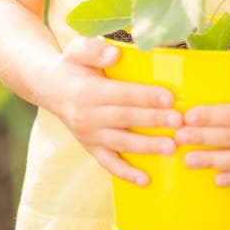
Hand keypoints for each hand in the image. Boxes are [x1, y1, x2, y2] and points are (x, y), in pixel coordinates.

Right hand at [47, 37, 181, 184]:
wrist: (50, 89)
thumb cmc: (71, 66)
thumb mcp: (77, 50)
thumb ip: (94, 50)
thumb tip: (114, 54)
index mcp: (88, 91)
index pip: (122, 94)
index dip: (145, 96)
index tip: (169, 97)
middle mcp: (88, 117)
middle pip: (126, 120)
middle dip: (154, 121)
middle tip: (179, 121)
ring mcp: (89, 136)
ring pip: (122, 143)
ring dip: (147, 147)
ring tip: (171, 148)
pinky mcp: (90, 148)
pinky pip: (109, 164)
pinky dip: (126, 174)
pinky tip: (146, 180)